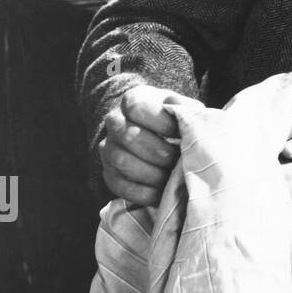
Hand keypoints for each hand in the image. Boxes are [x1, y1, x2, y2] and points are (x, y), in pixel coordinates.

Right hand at [99, 84, 203, 206]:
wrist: (158, 136)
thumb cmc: (174, 120)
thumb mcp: (182, 108)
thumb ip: (183, 108)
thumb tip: (181, 112)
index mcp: (133, 100)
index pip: (136, 108)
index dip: (161, 122)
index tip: (179, 133)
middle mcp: (114, 121)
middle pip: (128, 136)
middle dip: (159, 152)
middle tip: (177, 159)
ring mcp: (108, 148)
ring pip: (122, 161)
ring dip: (152, 173)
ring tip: (171, 176)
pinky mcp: (109, 174)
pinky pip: (121, 186)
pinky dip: (144, 192)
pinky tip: (162, 192)